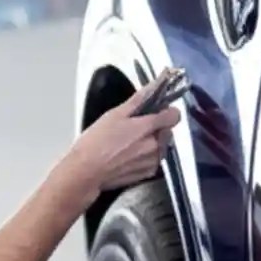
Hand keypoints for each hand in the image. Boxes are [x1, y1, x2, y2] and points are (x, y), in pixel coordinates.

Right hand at [59, 83, 182, 202]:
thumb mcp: (115, 114)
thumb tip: (154, 87)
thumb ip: (139, 100)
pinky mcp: (147, 174)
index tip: (156, 111)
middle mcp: (155, 146)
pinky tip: (129, 155)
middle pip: (167, 131)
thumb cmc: (97, 142)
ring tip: (129, 143)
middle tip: (136, 127)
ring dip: (152, 142)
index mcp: (148, 128)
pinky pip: (154, 160)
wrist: (86, 172)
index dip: (166, 111)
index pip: (174, 115)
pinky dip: (146, 156)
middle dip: (156, 127)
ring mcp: (152, 161)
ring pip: (161, 146)